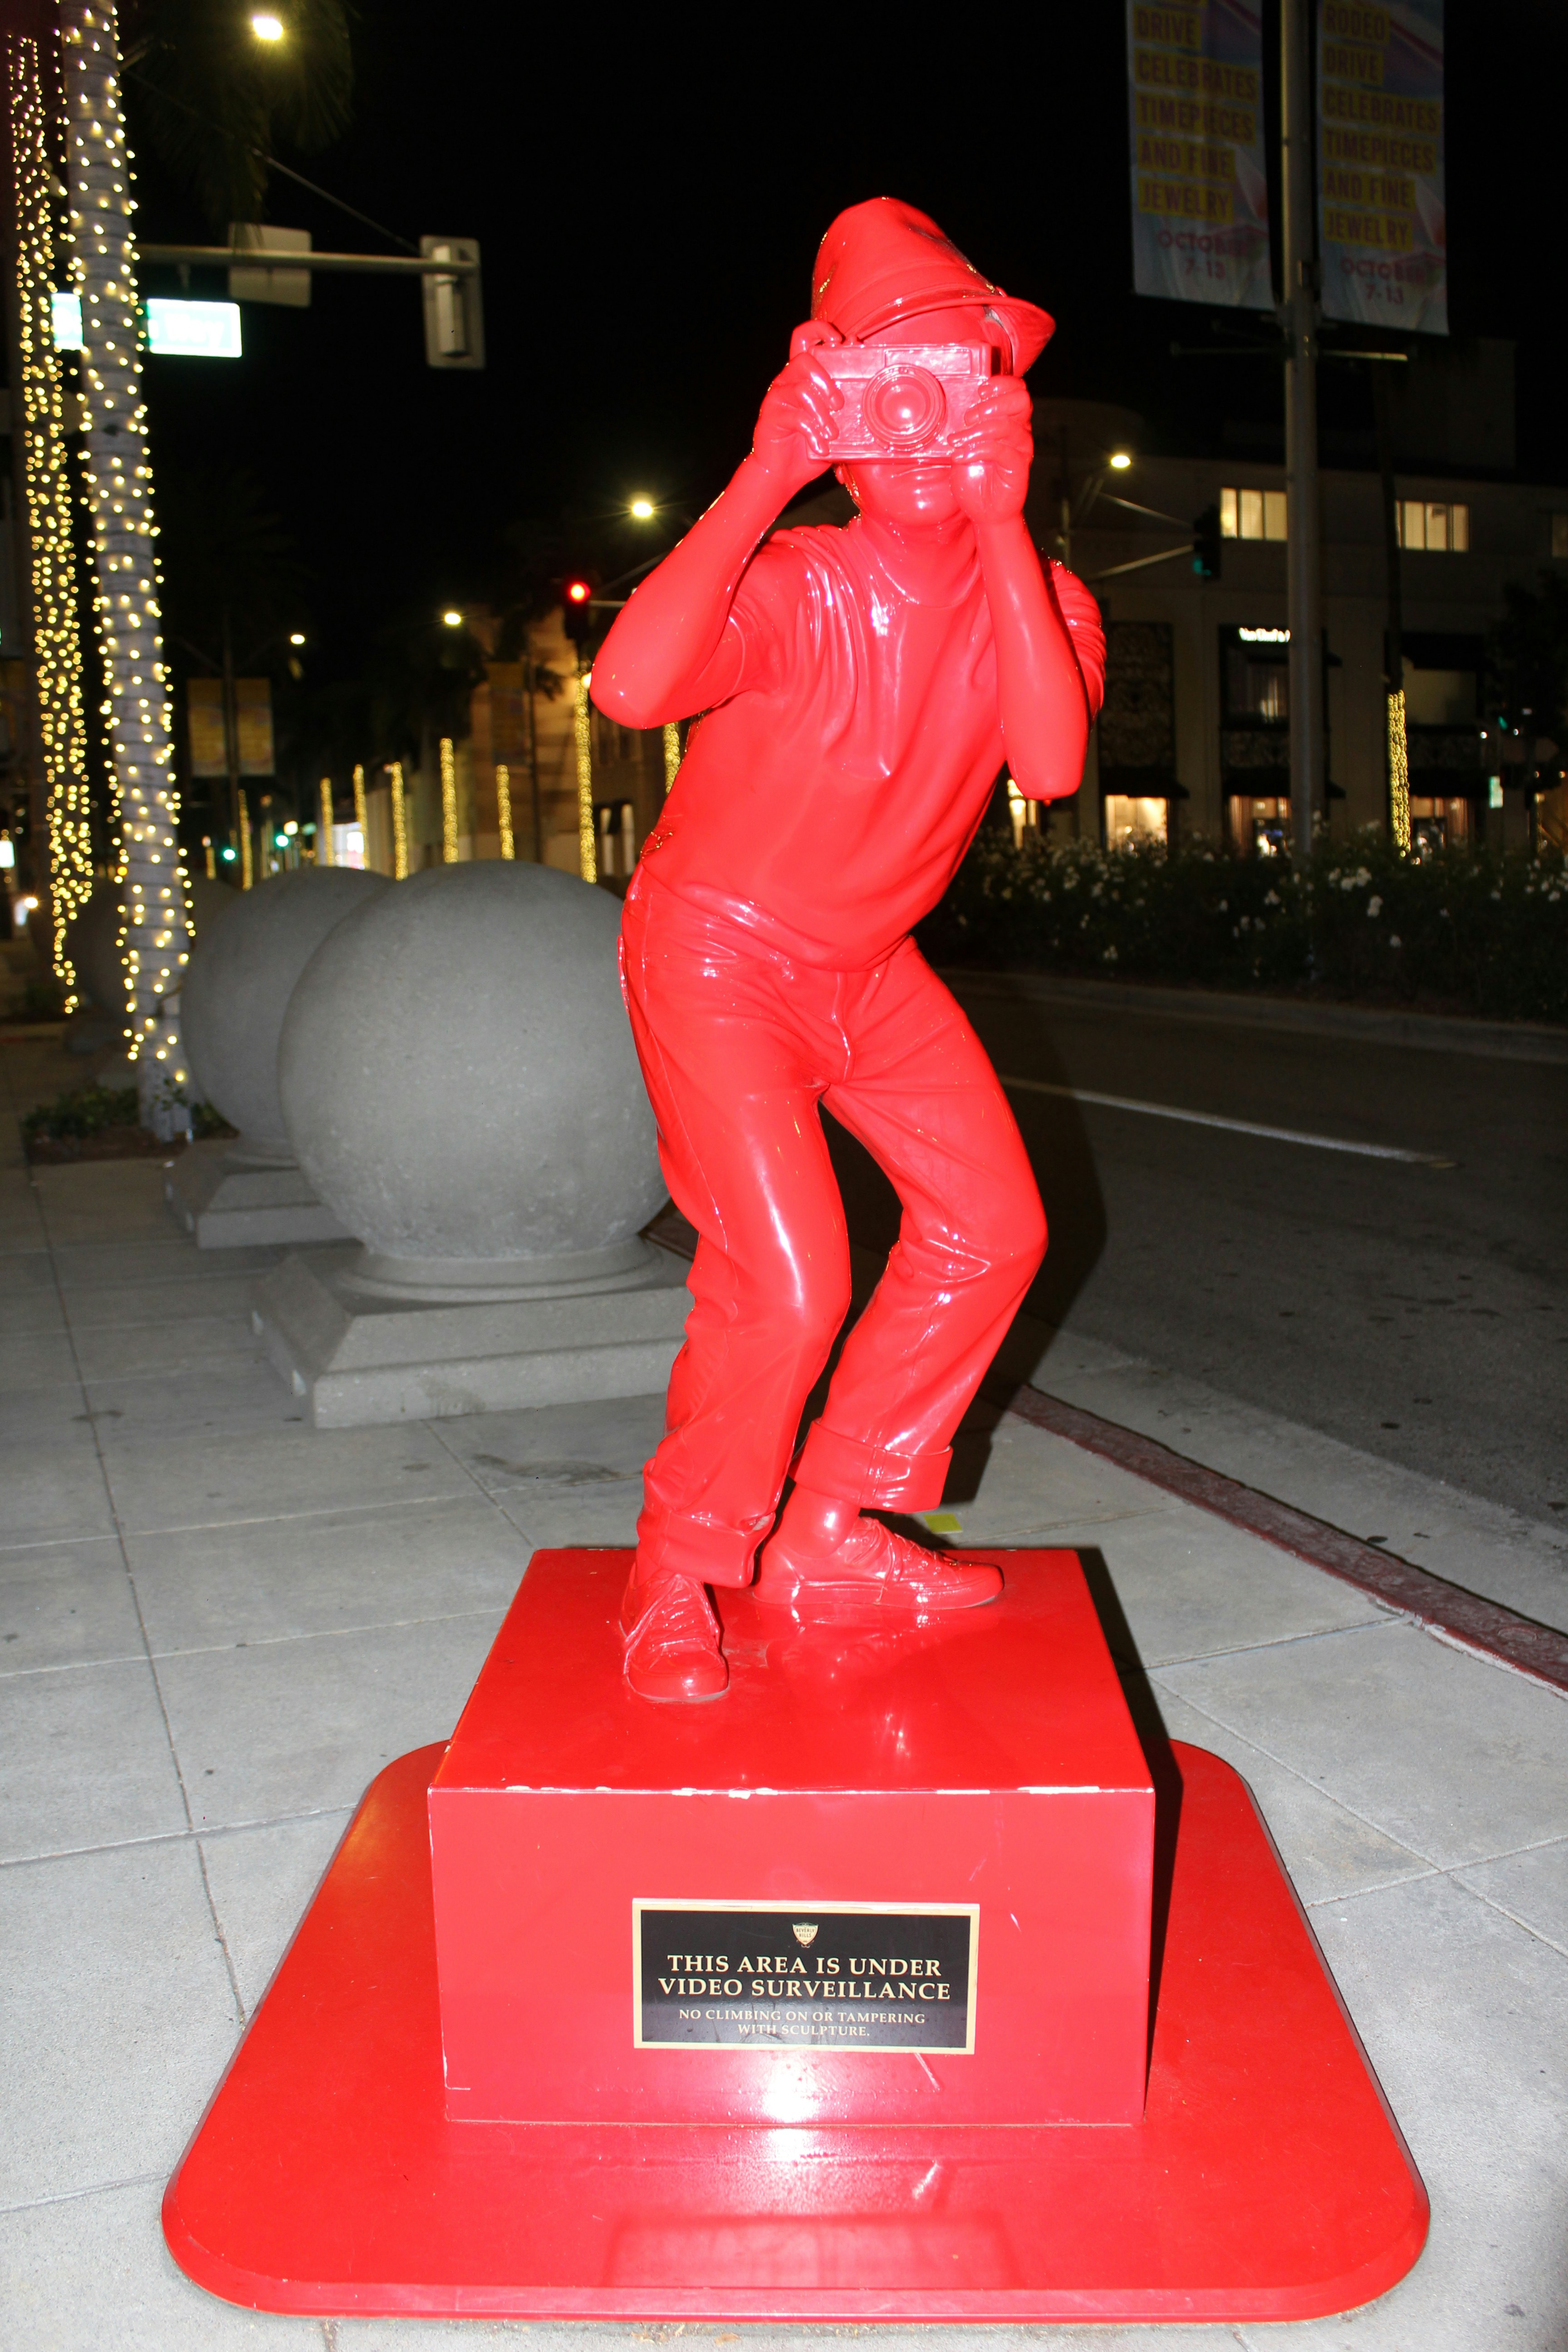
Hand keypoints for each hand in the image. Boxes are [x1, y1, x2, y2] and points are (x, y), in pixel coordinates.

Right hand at [749, 324, 842, 499]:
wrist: (782, 475)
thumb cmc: (810, 447)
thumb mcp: (835, 425)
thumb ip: (846, 405)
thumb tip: (868, 387)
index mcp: (802, 376)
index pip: (804, 338)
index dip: (819, 330)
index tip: (839, 340)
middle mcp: (787, 381)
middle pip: (804, 359)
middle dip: (826, 379)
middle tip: (839, 404)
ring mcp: (777, 398)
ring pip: (801, 389)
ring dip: (821, 412)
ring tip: (831, 433)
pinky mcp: (771, 417)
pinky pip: (795, 417)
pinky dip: (812, 433)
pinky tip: (820, 447)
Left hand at [949, 377, 1032, 525]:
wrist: (984, 510)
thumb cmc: (976, 477)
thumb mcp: (966, 444)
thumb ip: (968, 425)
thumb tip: (959, 407)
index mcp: (1010, 419)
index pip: (1017, 389)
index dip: (1001, 384)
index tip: (980, 392)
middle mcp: (1020, 431)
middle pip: (1021, 400)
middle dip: (991, 404)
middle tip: (968, 419)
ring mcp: (1021, 449)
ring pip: (1007, 425)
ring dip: (977, 431)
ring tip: (957, 442)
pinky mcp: (1018, 468)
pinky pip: (1001, 450)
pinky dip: (977, 450)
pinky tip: (959, 456)